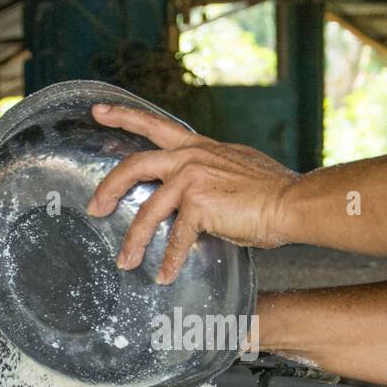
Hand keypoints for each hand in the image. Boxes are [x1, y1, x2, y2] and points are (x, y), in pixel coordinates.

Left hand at [85, 103, 296, 282]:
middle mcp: (191, 157)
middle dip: (109, 187)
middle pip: (135, 166)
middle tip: (94, 207)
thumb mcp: (236, 169)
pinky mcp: (199, 204)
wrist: (291, 201)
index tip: (98, 112)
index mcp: (199, 147)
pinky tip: (164, 275)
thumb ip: (211, 175)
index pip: (155, 125)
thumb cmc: (272, 192)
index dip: (124, 116)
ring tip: (125, 261)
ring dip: (134, 240)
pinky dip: (170, 260)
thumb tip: (201, 196)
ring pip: (149, 210)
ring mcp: (192, 178)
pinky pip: (177, 237)